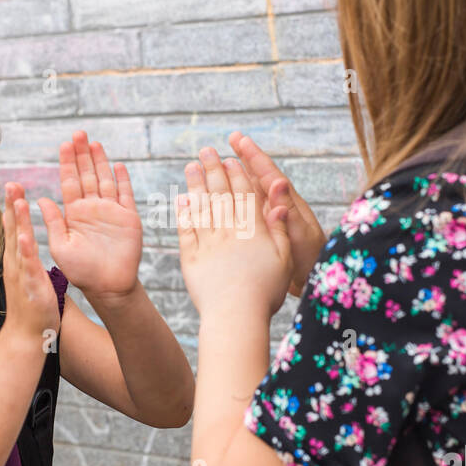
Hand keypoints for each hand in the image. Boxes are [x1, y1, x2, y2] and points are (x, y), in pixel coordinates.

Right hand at [1, 182, 60, 340]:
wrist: (27, 335)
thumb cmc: (31, 305)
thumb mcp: (29, 274)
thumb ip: (27, 255)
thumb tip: (26, 237)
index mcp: (17, 259)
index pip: (14, 229)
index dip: (13, 207)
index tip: (14, 186)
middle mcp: (15, 263)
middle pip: (13, 230)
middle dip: (12, 206)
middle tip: (12, 182)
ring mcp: (20, 274)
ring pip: (18, 243)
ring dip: (17, 221)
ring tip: (17, 201)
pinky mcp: (30, 286)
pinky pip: (28, 266)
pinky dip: (26, 250)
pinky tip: (25, 237)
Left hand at [37, 131, 142, 304]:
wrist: (108, 286)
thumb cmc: (82, 271)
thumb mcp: (60, 246)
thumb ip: (52, 222)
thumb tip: (41, 199)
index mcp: (74, 213)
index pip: (69, 181)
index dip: (67, 162)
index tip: (65, 144)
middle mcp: (92, 208)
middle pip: (87, 174)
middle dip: (83, 154)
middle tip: (79, 133)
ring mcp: (110, 211)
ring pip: (105, 179)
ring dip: (101, 161)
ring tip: (95, 143)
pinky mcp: (128, 218)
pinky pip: (126, 194)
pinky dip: (122, 179)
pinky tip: (118, 165)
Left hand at [177, 147, 292, 321]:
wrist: (235, 315)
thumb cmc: (266, 291)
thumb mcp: (285, 259)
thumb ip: (281, 228)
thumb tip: (281, 200)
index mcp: (253, 231)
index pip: (245, 195)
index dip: (238, 175)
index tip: (231, 158)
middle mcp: (228, 232)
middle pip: (220, 194)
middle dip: (213, 170)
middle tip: (206, 150)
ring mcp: (207, 243)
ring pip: (201, 207)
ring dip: (195, 184)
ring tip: (191, 166)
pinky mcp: (190, 259)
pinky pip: (185, 231)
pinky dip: (183, 214)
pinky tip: (180, 201)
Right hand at [227, 131, 325, 297]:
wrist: (314, 281)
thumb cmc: (311, 259)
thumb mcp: (300, 234)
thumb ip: (288, 210)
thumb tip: (279, 182)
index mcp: (286, 204)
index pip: (267, 173)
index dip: (253, 155)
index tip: (238, 138)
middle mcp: (277, 208)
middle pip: (256, 178)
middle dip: (242, 160)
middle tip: (227, 141)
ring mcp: (271, 219)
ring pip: (249, 194)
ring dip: (235, 179)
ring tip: (218, 166)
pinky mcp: (266, 233)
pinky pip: (246, 213)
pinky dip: (234, 204)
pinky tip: (221, 203)